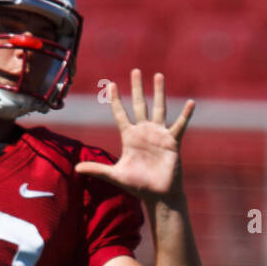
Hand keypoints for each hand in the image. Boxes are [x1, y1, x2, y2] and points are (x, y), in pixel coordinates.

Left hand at [75, 70, 193, 201]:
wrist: (157, 195)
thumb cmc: (137, 185)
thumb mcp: (115, 175)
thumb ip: (97, 169)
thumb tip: (76, 168)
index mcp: (129, 137)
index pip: (120, 114)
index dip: (116, 100)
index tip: (111, 85)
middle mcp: (144, 132)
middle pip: (139, 104)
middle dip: (137, 88)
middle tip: (135, 71)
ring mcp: (159, 135)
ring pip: (159, 108)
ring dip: (159, 92)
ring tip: (158, 75)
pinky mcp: (172, 141)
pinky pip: (180, 125)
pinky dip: (185, 115)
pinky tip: (190, 103)